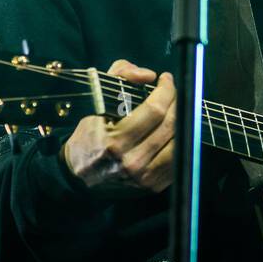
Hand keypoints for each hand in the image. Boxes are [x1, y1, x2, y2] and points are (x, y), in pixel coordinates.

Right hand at [62, 60, 175, 197]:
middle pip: (171, 124)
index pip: (154, 110)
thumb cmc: (90, 135)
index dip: (166, 90)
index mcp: (115, 141)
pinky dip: (179, 140)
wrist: (80, 175)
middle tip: (173, 92)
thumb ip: (120, 76)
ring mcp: (144, 176)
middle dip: (177, 101)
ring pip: (179, 142)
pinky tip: (172, 130)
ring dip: (181, 120)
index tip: (166, 79)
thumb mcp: (96, 100)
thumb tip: (148, 75)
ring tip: (174, 109)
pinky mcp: (153, 185)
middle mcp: (131, 161)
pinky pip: (177, 159)